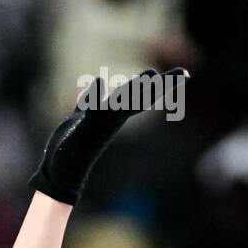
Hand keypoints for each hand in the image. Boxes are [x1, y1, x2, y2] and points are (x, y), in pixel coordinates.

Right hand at [29, 67, 188, 206]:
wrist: (60, 174)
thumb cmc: (72, 154)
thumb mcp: (84, 127)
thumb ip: (92, 105)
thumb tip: (99, 81)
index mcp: (117, 116)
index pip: (147, 94)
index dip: (166, 82)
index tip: (187, 73)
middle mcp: (112, 116)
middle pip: (141, 94)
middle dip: (160, 84)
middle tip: (182, 74)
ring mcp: (96, 119)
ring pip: (121, 97)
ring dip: (135, 86)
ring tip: (149, 76)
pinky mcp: (80, 122)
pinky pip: (91, 101)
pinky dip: (93, 92)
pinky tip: (96, 84)